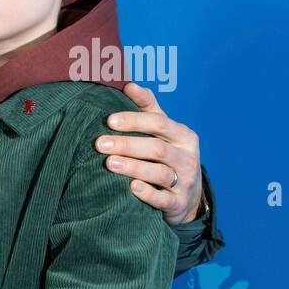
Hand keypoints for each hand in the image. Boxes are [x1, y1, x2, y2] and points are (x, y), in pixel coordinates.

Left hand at [95, 82, 202, 224]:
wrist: (188, 196)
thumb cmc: (168, 156)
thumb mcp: (164, 132)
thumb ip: (148, 108)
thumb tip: (128, 84)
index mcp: (183, 136)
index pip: (159, 122)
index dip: (134, 120)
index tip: (109, 120)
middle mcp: (187, 157)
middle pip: (157, 148)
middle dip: (127, 144)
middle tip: (100, 143)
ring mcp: (184, 182)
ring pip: (159, 173)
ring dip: (133, 167)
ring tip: (109, 163)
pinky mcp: (178, 203)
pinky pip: (163, 199)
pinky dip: (147, 193)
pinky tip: (131, 187)